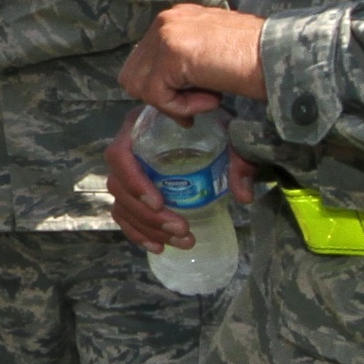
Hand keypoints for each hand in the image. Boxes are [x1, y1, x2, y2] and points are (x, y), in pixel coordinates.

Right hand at [106, 117, 257, 254]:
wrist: (204, 117)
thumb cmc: (209, 121)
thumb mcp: (225, 131)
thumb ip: (237, 158)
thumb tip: (244, 196)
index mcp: (139, 127)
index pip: (120, 155)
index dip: (135, 182)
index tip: (159, 203)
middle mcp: (126, 149)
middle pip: (120, 188)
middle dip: (149, 216)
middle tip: (182, 230)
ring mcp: (125, 171)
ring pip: (122, 205)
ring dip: (148, 229)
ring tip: (181, 241)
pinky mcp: (131, 189)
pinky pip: (124, 214)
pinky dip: (138, 233)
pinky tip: (159, 247)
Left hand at [121, 4, 265, 114]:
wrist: (282, 54)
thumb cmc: (255, 60)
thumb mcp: (210, 57)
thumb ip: (183, 66)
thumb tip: (163, 94)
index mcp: (175, 19)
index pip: (142, 62)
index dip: (162, 88)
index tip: (194, 100)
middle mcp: (166, 20)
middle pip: (132, 75)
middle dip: (161, 98)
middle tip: (198, 104)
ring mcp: (166, 34)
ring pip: (139, 86)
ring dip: (172, 103)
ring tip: (207, 99)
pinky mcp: (172, 53)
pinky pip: (156, 95)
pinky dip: (182, 107)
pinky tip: (212, 99)